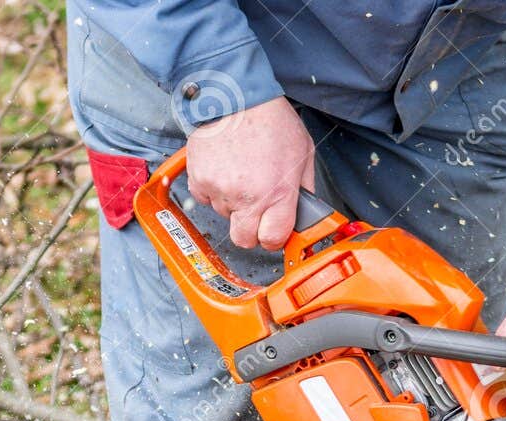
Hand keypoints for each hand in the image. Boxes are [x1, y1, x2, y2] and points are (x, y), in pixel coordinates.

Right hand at [187, 97, 314, 250]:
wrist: (236, 96)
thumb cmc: (271, 120)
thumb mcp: (303, 153)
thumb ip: (305, 188)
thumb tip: (305, 212)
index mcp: (277, 193)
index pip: (273, 239)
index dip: (274, 237)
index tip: (274, 230)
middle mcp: (248, 197)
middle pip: (244, 240)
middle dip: (251, 231)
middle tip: (256, 211)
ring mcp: (220, 190)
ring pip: (224, 217)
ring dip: (232, 204)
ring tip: (241, 175)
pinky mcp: (200, 180)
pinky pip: (205, 199)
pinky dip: (213, 190)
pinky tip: (224, 170)